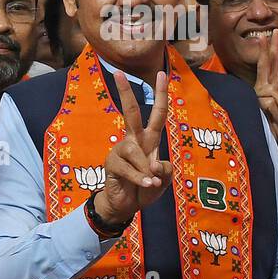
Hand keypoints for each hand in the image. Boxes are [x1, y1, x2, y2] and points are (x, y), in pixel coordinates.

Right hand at [92, 72, 171, 228]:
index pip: (157, 113)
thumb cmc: (146, 187)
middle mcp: (134, 140)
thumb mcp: (165, 179)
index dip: (161, 95)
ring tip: (151, 182)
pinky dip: (141, 179)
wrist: (127, 205)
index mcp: (149, 139)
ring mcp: (121, 151)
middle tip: (118, 72)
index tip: (161, 74)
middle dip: (125, 92)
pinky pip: (129, 169)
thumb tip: (153, 164)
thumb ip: (165, 169)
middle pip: (129, 112)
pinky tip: (146, 185)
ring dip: (147, 169)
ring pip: (135, 150)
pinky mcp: (112, 163)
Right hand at [254, 28, 277, 141]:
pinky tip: (277, 120)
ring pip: (276, 92)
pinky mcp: (259, 103)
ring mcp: (260, 95)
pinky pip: (274, 103)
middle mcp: (263, 87)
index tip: (271, 34)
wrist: (271, 139)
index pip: (272, 64)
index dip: (272, 49)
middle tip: (271, 31)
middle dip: (269, 48)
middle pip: (267, 63)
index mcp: (271, 86)